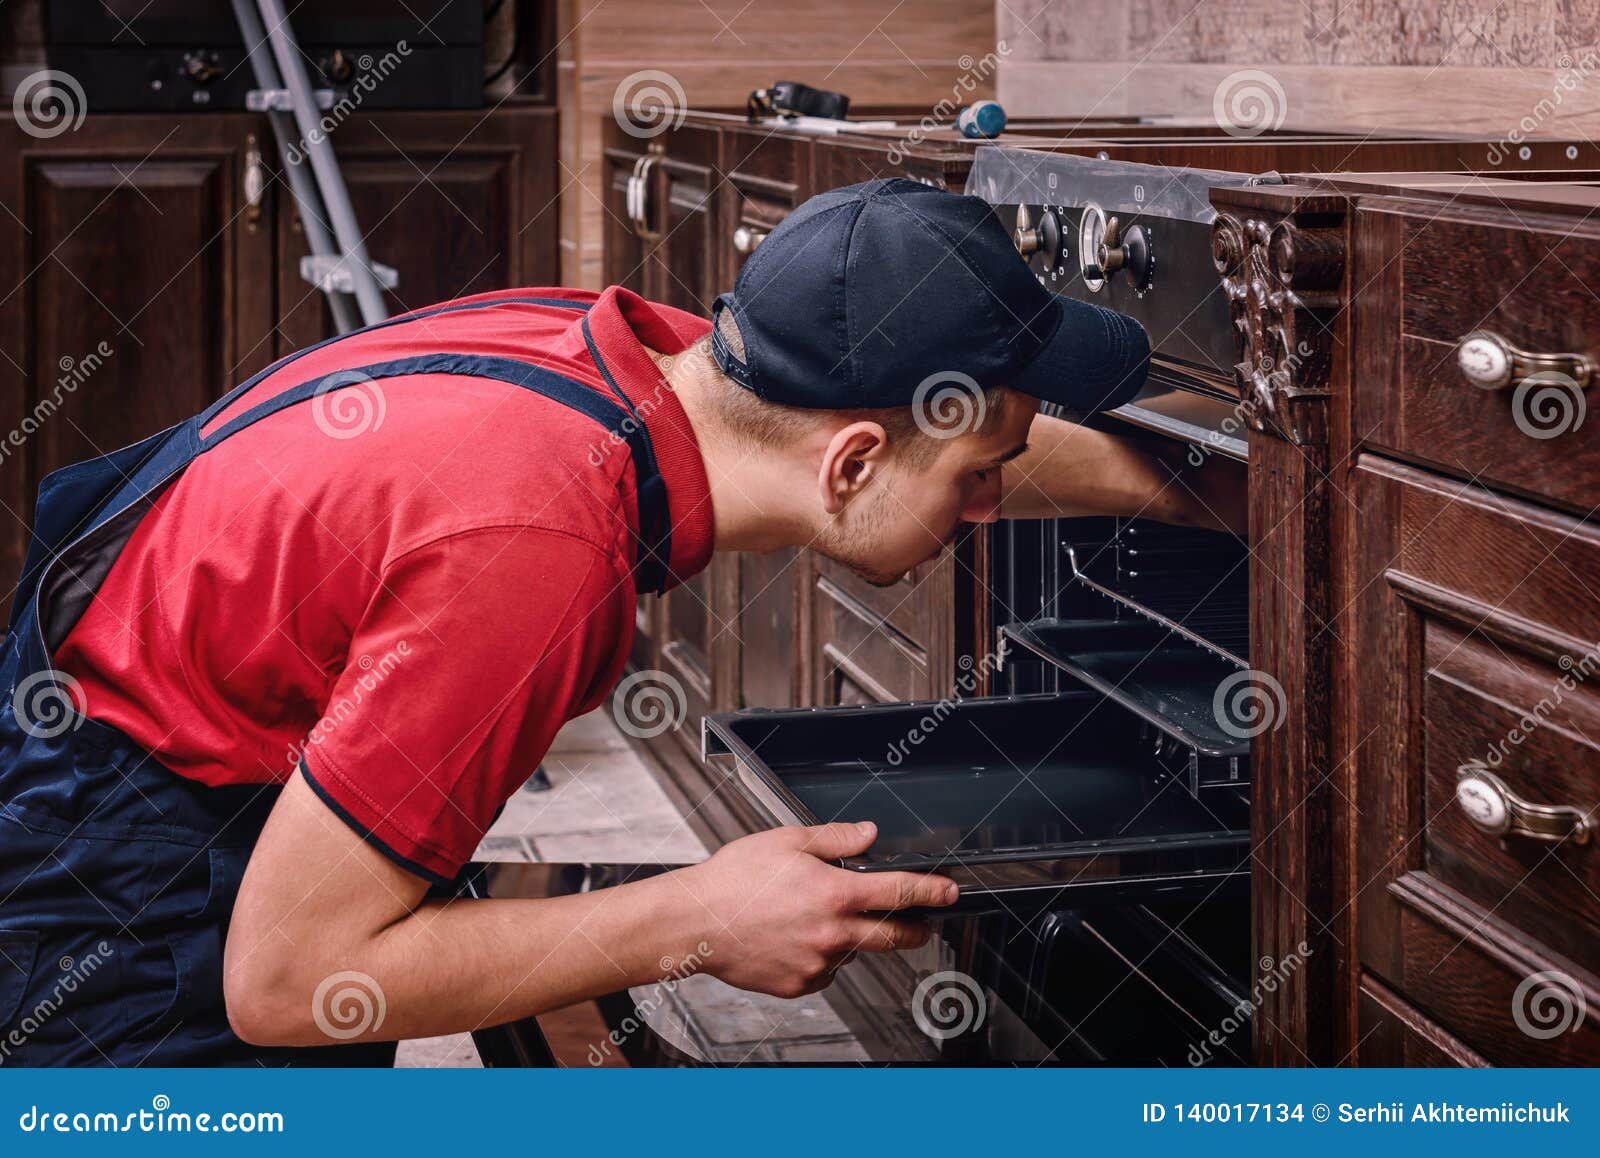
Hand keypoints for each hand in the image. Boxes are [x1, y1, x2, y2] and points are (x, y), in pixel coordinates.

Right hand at [676, 821, 957, 998]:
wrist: (695, 922)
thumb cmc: (733, 880)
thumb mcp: (787, 841)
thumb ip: (836, 839)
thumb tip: (868, 835)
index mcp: (834, 894)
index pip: (900, 893)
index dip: (932, 892)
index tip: (949, 893)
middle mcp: (832, 934)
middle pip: (893, 937)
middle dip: (914, 930)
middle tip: (920, 924)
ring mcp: (817, 964)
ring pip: (852, 953)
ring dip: (850, 938)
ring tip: (813, 918)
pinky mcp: (798, 985)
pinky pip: (824, 972)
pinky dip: (820, 957)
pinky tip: (795, 938)